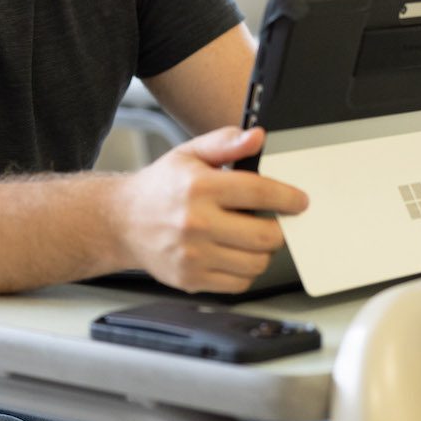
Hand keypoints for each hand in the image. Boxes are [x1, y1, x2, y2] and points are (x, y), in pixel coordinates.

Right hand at [117, 126, 308, 293]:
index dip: (288, 197)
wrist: (122, 222)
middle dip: (279, 227)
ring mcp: (192, 255)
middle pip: (265, 235)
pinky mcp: (190, 279)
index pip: (259, 193)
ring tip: (250, 235)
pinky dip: (245, 270)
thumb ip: (225, 143)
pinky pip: (239, 283)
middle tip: (275, 220)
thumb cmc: (161, 187)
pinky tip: (234, 253)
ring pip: (256, 262)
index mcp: (199, 187)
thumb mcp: (190, 154)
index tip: (299, 201)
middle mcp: (195, 223)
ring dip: (262, 250)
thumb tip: (257, 137)